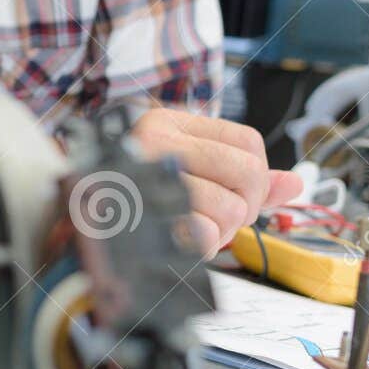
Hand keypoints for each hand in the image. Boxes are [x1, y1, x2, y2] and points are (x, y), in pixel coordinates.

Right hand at [130, 108, 304, 256]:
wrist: (73, 215)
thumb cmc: (132, 192)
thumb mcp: (183, 167)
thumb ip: (240, 175)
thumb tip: (295, 184)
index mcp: (168, 122)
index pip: (248, 142)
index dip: (256, 175)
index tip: (236, 192)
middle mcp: (156, 141)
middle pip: (248, 174)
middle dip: (246, 206)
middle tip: (220, 216)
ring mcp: (147, 176)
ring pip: (231, 209)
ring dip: (222, 231)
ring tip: (195, 226)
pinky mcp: (144, 214)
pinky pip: (203, 234)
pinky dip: (202, 246)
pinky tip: (183, 238)